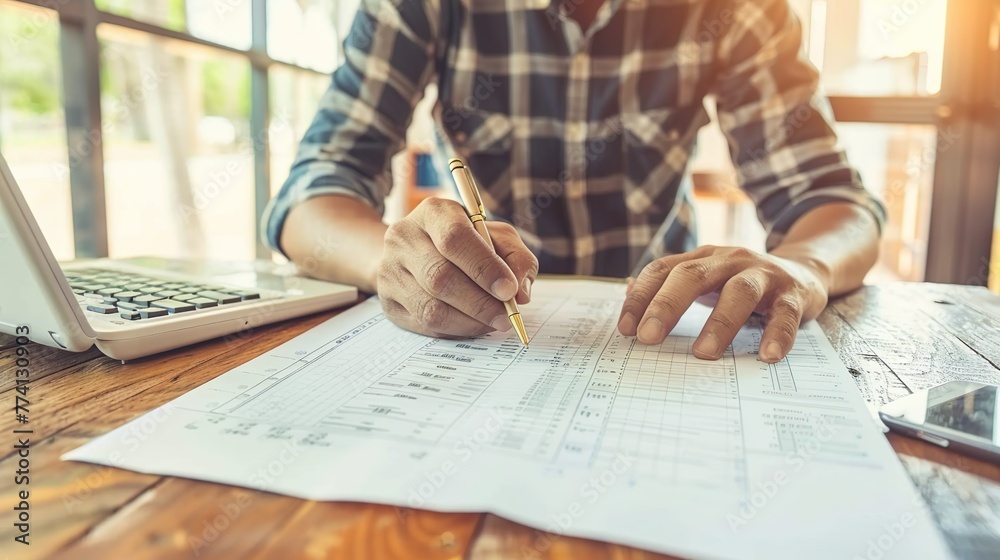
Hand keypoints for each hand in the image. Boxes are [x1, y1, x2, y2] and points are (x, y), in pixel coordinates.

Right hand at [377, 198, 537, 337]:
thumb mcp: (495, 237)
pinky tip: (472, 324)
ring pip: (430, 307)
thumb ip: (515, 257)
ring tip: (493, 322)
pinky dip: (454, 330)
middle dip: (480, 302)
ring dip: (469, 321)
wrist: (414, 253)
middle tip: (506, 315)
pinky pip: (423, 325)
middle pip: (440, 277)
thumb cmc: (464, 243)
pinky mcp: (388, 301)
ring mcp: (390, 271)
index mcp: (433, 212)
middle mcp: (404, 238)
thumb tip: (519, 292)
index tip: (509, 289)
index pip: (455, 238)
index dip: (484, 267)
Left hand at [618, 246, 829, 362]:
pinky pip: (785, 313)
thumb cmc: (742, 283)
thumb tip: (627, 293)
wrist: (804, 272)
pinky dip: (777, 334)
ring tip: (703, 353)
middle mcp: (729, 260)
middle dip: (667, 305)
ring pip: (739, 293)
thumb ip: (669, 284)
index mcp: (703, 258)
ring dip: (719, 323)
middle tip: (648, 337)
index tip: (624, 329)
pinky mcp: (793, 293)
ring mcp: (763, 275)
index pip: (663, 271)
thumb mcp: (706, 278)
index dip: (641, 297)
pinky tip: (767, 355)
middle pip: (693, 275)